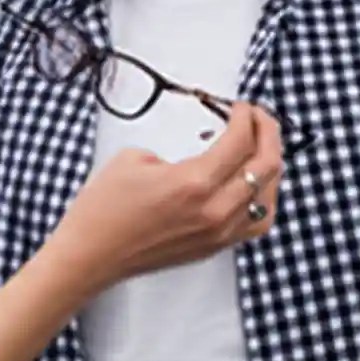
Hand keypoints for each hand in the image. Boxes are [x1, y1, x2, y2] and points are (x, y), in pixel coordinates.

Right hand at [50, 102, 283, 293]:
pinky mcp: (214, 247)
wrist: (90, 254)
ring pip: (269, 195)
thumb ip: (178, 150)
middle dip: (266, 132)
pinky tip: (253, 185)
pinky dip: (263, 197)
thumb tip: (203, 149)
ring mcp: (218, 233)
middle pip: (266, 165)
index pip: (241, 141)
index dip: (246, 116)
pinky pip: (257, 221)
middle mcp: (214, 210)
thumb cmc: (104, 208)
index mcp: (194, 182)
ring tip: (258, 147)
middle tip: (256, 117)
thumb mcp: (135, 158)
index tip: (239, 106)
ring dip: (269, 164)